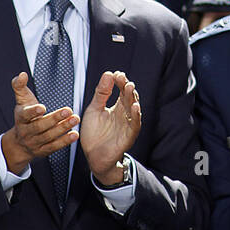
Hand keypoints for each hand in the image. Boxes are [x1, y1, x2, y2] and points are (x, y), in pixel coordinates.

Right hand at [1, 72, 79, 172]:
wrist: (19, 143)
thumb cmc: (24, 116)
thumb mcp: (21, 101)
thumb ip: (20, 86)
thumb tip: (22, 74)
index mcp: (21, 118)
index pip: (25, 115)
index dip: (33, 112)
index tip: (43, 107)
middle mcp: (26, 132)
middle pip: (39, 126)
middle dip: (54, 119)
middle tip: (68, 110)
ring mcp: (34, 143)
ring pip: (48, 136)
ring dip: (63, 128)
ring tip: (75, 119)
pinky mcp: (43, 150)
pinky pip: (54, 147)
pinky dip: (65, 141)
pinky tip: (75, 134)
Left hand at [79, 70, 140, 185]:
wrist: (93, 156)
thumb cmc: (94, 133)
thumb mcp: (94, 109)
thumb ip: (101, 93)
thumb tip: (108, 73)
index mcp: (117, 106)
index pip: (121, 90)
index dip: (120, 82)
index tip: (116, 74)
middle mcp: (125, 114)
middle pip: (128, 97)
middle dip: (126, 87)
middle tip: (122, 78)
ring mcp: (128, 124)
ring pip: (133, 108)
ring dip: (132, 98)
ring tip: (129, 87)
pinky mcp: (129, 136)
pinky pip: (135, 124)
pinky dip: (136, 115)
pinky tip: (135, 106)